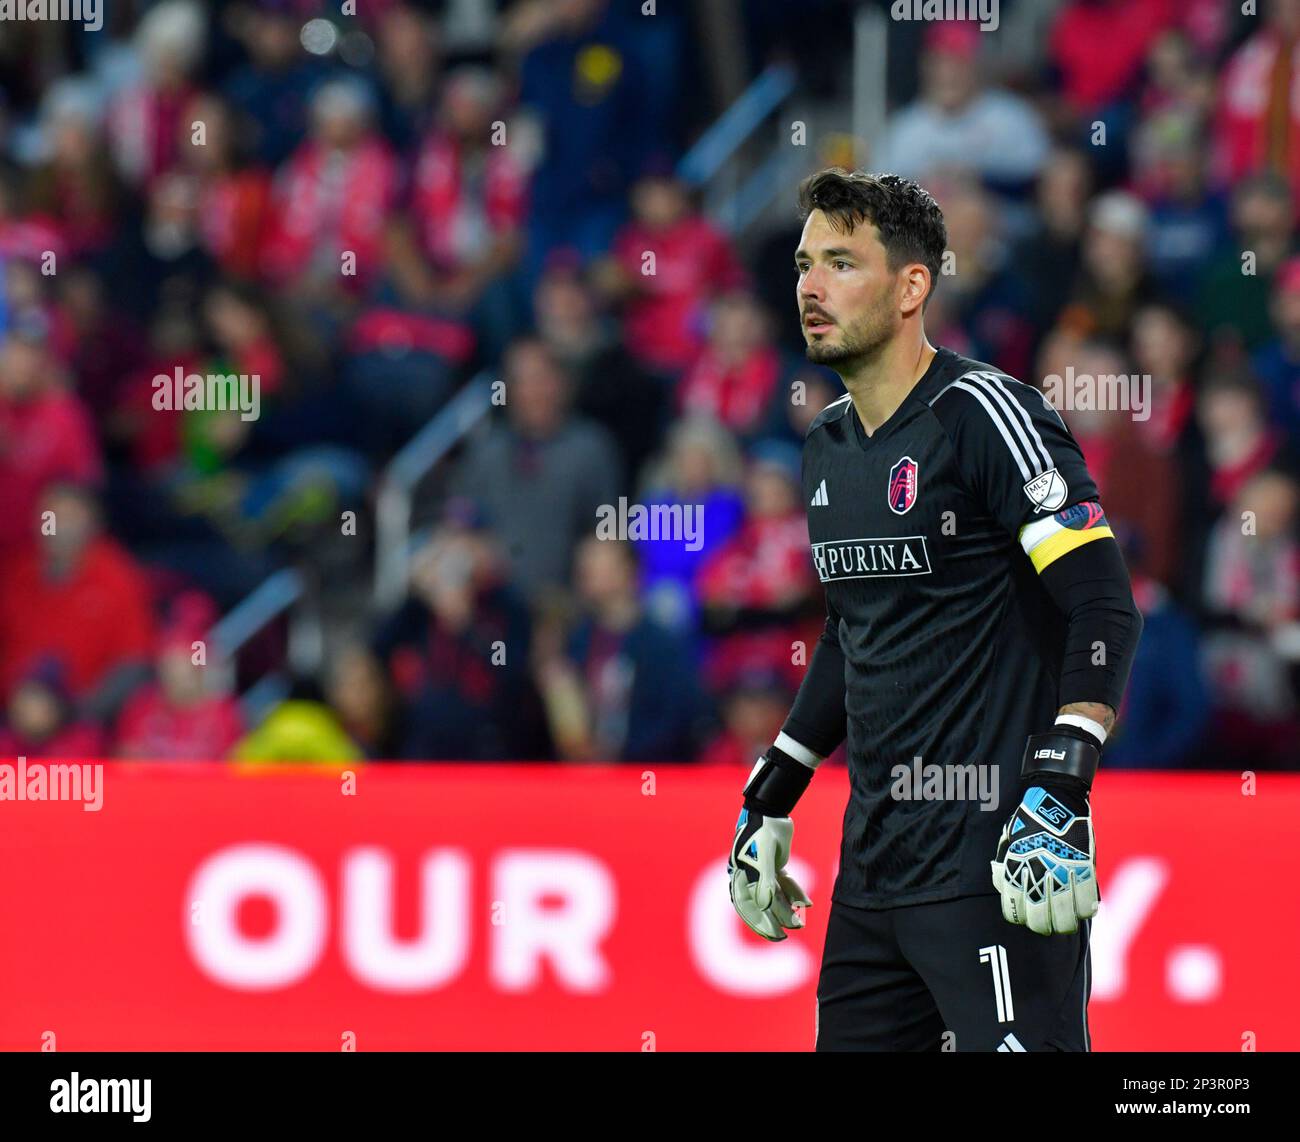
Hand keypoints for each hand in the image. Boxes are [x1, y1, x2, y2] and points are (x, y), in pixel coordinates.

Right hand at [728, 807, 810, 940]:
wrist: (771, 810)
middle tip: (786, 935)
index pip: (748, 906)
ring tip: (800, 921)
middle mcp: (749, 876)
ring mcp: (762, 871)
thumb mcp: (764, 855)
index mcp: (740, 876)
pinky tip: (806, 902)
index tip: (775, 935)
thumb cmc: (762, 830)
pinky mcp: (774, 865)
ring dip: (786, 909)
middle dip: (774, 920)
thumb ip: (764, 880)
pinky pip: (783, 884)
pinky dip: (794, 893)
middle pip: (761, 905)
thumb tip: (765, 906)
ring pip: (774, 896)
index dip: (760, 923)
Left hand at [991, 774, 1097, 934]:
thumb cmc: (1029, 821)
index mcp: (1015, 871)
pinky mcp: (1084, 871)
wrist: (1055, 801)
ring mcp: (1062, 876)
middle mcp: (1037, 877)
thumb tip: (1001, 884)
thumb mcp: (1008, 841)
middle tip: (1048, 923)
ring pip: (1064, 919)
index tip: (1027, 916)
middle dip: (1042, 926)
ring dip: (1065, 924)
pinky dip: (1085, 912)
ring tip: (1066, 922)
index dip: (1020, 918)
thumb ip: (1004, 865)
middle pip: (1039, 921)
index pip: (1014, 912)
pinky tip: (1083, 909)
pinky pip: (1087, 905)